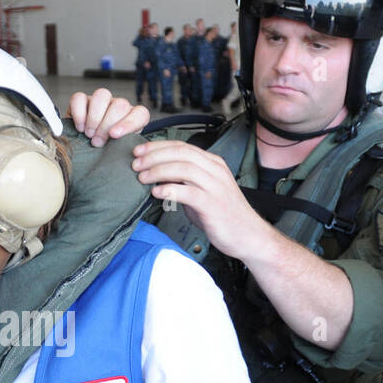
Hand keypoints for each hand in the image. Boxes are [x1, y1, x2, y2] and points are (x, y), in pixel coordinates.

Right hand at [68, 89, 149, 146]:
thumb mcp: (119, 153)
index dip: (129, 123)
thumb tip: (127, 154)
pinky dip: (78, 112)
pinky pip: (79, 98)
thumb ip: (125, 149)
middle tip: (97, 142)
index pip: (140, 114)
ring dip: (94, 117)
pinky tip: (79, 127)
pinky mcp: (83, 100)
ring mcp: (102, 101)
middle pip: (120, 105)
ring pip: (102, 95)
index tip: (114, 135)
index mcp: (133, 118)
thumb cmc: (107, 153)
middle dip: (106, 125)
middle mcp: (119, 106)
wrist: (87, 153)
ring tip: (88, 134)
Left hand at [132, 138, 269, 258]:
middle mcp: (215, 170)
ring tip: (142, 177)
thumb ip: (183, 183)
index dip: (157, 146)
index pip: (182, 146)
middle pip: (181, 153)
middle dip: (154, 156)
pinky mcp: (213, 204)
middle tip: (135, 164)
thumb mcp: (201, 192)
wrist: (248, 236)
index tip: (138, 151)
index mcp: (212, 164)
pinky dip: (170, 190)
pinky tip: (156, 193)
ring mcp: (215, 186)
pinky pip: (189, 192)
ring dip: (159, 170)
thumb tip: (156, 179)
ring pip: (184, 168)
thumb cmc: (222, 216)